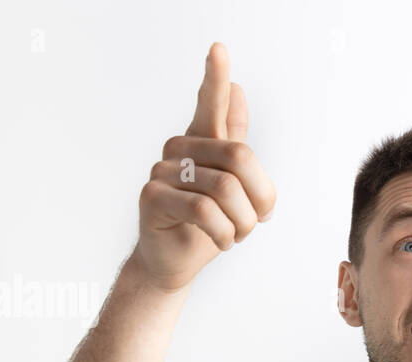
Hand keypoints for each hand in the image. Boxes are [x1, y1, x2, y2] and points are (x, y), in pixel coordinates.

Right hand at [132, 42, 277, 292]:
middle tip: (257, 221)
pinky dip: (223, 232)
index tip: (218, 49)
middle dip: (259, 196)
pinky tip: (221, 241)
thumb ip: (236, 150)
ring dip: (242, 221)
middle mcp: (178, 149)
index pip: (209, 104)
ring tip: (236, 235)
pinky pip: (204, 209)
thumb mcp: (233, 190)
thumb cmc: (207, 225)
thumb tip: (238, 91)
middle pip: (238, 156)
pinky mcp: (152, 196)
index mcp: (201, 143)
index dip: (215, 78)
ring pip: (224, 188)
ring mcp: (161, 170)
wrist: (177, 262)